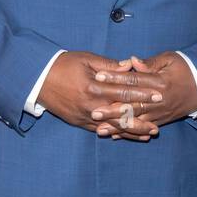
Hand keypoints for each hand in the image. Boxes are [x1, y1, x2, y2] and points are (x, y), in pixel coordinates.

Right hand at [36, 50, 162, 139]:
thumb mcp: (86, 59)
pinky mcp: (79, 122)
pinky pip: (101, 130)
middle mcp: (90, 105)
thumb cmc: (63, 65)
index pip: (124, 92)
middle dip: (142, 117)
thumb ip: (109, 65)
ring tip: (149, 133)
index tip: (158, 95)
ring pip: (113, 126)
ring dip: (132, 130)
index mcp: (94, 86)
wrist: (37, 79)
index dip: (142, 94)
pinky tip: (128, 136)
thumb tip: (130, 65)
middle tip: (159, 122)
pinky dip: (116, 134)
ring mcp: (84, 116)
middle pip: (121, 113)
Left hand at [90, 50, 196, 136]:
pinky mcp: (161, 120)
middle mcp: (159, 100)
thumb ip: (150, 63)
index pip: (133, 80)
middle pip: (132, 104)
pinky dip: (128, 133)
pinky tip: (114, 135)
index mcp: (160, 82)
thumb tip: (131, 61)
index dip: (115, 78)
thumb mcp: (170, 60)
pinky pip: (142, 128)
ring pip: (135, 120)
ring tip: (99, 128)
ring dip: (117, 125)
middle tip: (93, 110)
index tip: (98, 77)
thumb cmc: (186, 69)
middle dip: (111, 109)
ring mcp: (160, 112)